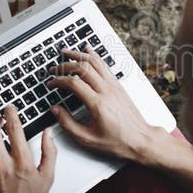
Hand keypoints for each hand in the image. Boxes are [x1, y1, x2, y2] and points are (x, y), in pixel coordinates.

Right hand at [47, 45, 157, 163]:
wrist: (140, 140)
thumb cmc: (118, 141)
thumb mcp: (87, 139)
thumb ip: (68, 124)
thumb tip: (56, 110)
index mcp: (97, 104)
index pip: (73, 83)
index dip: (58, 80)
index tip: (51, 83)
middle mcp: (106, 91)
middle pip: (83, 68)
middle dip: (65, 65)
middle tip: (54, 69)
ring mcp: (114, 86)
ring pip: (95, 62)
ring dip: (79, 55)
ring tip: (67, 52)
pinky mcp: (118, 86)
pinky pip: (104, 65)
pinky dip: (94, 56)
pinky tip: (89, 51)